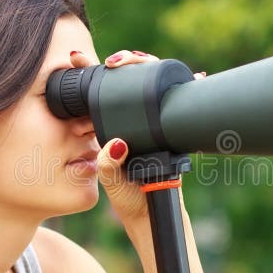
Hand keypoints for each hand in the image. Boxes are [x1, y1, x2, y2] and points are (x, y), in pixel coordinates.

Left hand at [76, 50, 204, 226]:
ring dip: (152, 66)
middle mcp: (131, 120)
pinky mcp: (173, 129)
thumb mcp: (111, 179)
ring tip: (145, 60)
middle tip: (117, 61)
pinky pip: (178, 102)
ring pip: (154, 85)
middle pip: (130, 79)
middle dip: (127, 61)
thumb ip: (108, 164)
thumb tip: (117, 144)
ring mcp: (153, 122)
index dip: (89, 72)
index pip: (99, 92)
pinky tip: (196, 76)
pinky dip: (189, 86)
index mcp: (110, 127)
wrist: (152, 213)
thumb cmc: (127, 197)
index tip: (76, 59)